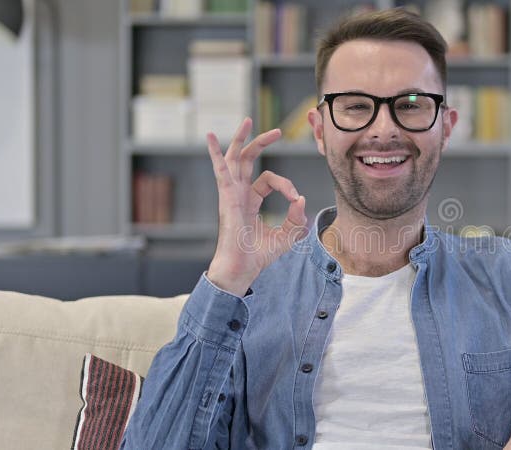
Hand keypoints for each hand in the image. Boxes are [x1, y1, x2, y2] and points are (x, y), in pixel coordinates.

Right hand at [206, 118, 307, 295]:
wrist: (242, 269)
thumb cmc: (258, 256)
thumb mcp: (287, 235)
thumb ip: (297, 219)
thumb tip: (302, 200)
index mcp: (250, 200)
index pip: (268, 180)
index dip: (286, 185)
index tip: (296, 199)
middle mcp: (239, 194)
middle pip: (248, 160)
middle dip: (261, 142)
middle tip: (278, 131)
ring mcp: (231, 195)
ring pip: (235, 160)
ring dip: (241, 139)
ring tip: (247, 121)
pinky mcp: (227, 198)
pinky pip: (221, 172)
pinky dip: (214, 154)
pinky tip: (208, 137)